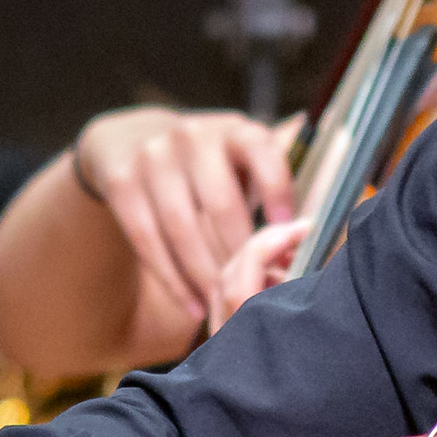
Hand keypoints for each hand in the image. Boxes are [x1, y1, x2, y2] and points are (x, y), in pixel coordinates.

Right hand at [76, 107, 299, 331]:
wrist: (129, 141)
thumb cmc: (208, 163)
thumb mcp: (241, 157)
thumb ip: (275, 184)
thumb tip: (314, 228)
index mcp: (235, 131)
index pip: (263, 152)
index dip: (279, 191)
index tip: (296, 231)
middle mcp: (193, 137)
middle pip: (221, 204)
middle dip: (241, 253)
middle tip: (259, 290)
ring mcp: (153, 158)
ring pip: (182, 229)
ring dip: (206, 275)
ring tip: (224, 305)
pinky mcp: (121, 183)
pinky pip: (148, 240)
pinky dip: (173, 280)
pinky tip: (193, 305)